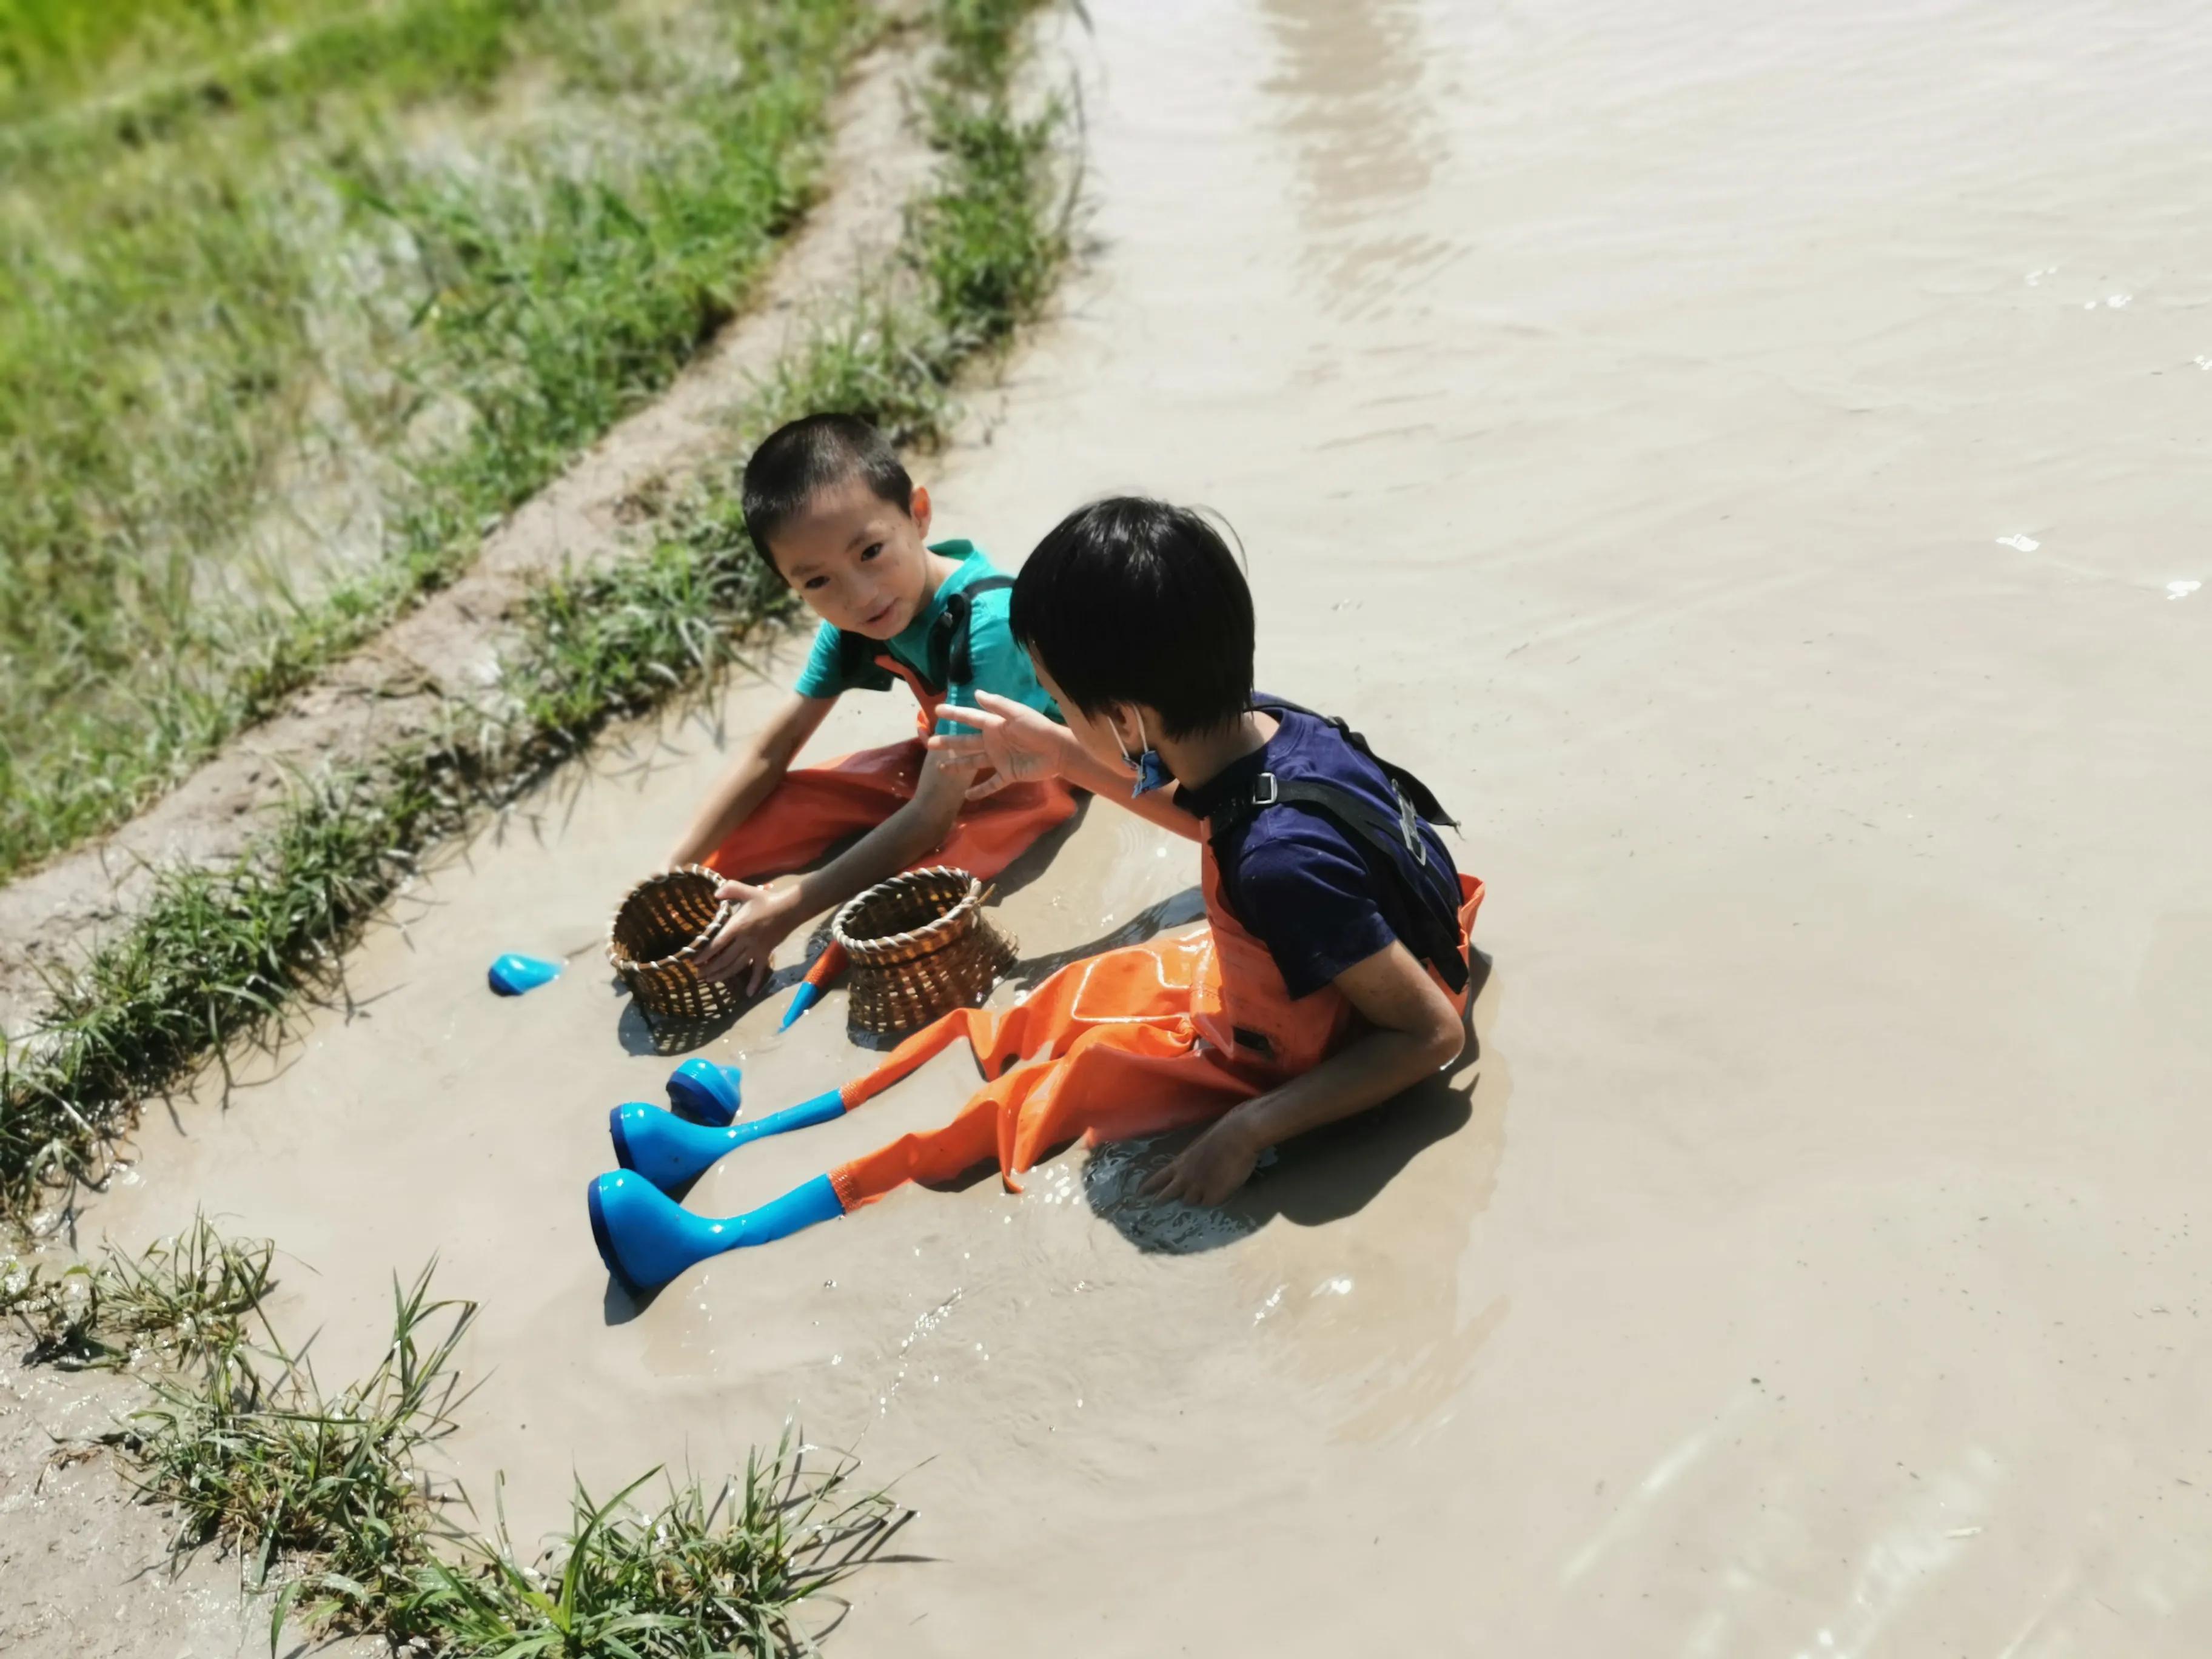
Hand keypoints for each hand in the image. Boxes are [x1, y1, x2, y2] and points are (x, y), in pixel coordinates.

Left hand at [692, 880, 796, 992]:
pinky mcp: (766, 954)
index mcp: (738, 925)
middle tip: (698, 975)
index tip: (695, 961)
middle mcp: (745, 940)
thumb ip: (730, 889)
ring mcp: (756, 949)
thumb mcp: (748, 891)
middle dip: (710, 968)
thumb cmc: (767, 900)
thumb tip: (715, 894)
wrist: (790, 908)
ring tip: (710, 980)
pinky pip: (759, 971)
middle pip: (724, 959)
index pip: (718, 943)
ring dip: (723, 975)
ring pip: (737, 966)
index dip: (705, 954)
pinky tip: (748, 993)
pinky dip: (754, 983)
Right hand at [928, 692, 1072, 800]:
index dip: (955, 714)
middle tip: (930, 743)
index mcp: (995, 725)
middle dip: (948, 742)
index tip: (937, 710)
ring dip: (957, 765)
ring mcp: (999, 760)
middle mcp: (993, 742)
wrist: (1058, 751)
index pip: (970, 718)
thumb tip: (976, 693)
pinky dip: (980, 790)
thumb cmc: (1039, 729)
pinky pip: (990, 784)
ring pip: (973, 762)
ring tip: (940, 768)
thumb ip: (997, 705)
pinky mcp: (1008, 775)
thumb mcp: (1018, 713)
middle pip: (965, 742)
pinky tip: (967, 796)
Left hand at [1141, 1115, 1262, 1206]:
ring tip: (1197, 1197)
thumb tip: (1193, 1168)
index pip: (1159, 1178)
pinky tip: (1217, 1195)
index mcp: (1181, 1162)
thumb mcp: (1200, 1146)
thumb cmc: (1222, 1134)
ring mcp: (1199, 1189)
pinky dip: (1211, 1201)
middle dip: (1160, 1201)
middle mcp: (1186, 1178)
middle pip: (1168, 1195)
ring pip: (1189, 1202)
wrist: (1239, 1137)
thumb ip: (1192, 1160)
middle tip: (1154, 1207)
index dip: (1148, 1187)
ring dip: (1192, 1199)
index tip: (1138, 1194)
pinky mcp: (1214, 1197)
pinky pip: (1208, 1204)